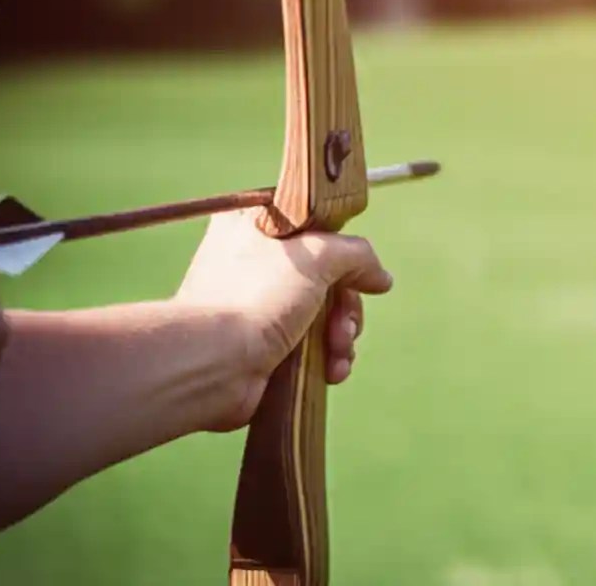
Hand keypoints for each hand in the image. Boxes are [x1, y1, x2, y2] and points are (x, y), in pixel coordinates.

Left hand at [174, 211, 391, 431]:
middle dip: (346, 306)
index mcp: (255, 227)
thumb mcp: (318, 256)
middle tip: (344, 323)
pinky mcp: (262, 346)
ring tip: (337, 351)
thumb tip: (381, 277)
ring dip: (342, 336)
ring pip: (323, 315)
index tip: (358, 272)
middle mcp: (253, 263)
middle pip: (327, 276)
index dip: (341, 249)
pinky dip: (328, 358)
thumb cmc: (257, 297)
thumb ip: (357, 254)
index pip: (312, 226)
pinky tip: (331, 370)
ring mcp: (258, 307)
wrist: (214, 364)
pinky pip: (311, 347)